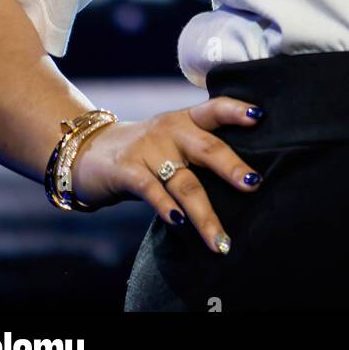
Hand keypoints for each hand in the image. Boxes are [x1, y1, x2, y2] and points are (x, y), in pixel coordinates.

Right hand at [68, 97, 264, 253]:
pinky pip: (150, 190)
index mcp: (185, 119)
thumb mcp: (173, 139)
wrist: (88, 151)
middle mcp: (169, 130)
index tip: (260, 117)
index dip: (236, 111)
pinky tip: (180, 223)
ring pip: (184, 182)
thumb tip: (247, 178)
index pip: (214, 109)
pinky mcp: (126, 170)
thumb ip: (200, 150)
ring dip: (204, 214)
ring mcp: (147, 150)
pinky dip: (166, 207)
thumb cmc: (146, 150)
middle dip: (232, 167)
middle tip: (255, 184)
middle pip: (206, 148)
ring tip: (221, 240)